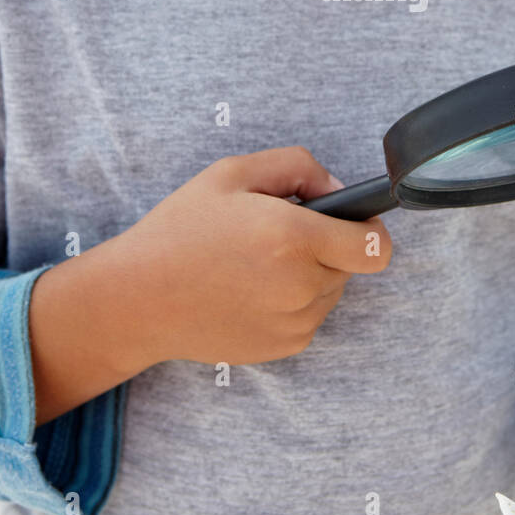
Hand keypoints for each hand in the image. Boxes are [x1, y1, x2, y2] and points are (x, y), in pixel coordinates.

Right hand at [115, 146, 391, 366]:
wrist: (138, 299)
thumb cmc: (181, 230)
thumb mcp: (233, 173)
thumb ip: (297, 167)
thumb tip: (337, 190)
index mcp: (293, 237)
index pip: (376, 247)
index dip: (369, 230)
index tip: (350, 222)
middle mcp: (301, 285)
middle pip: (351, 265)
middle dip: (327, 247)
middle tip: (277, 236)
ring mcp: (294, 322)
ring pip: (332, 291)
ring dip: (310, 276)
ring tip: (257, 264)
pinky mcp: (284, 347)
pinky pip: (311, 316)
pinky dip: (293, 302)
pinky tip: (251, 290)